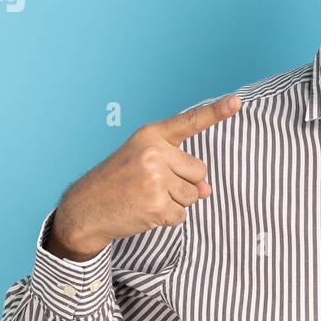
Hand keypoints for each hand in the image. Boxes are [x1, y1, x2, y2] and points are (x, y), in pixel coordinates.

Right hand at [47, 95, 241, 258]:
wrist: (84, 208)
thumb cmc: (117, 182)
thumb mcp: (143, 161)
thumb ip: (179, 168)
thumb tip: (208, 190)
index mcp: (151, 135)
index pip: (190, 121)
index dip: (216, 111)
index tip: (237, 102)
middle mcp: (154, 153)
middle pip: (200, 172)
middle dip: (184, 183)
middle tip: (151, 185)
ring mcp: (155, 179)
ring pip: (193, 195)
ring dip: (175, 202)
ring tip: (145, 197)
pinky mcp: (156, 205)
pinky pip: (181, 214)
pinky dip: (167, 218)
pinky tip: (145, 211)